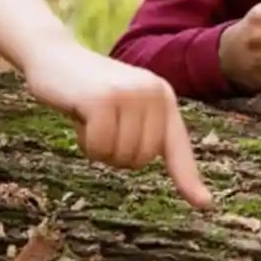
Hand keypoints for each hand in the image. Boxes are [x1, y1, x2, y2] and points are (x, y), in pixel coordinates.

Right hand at [23, 42, 212, 209]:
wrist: (55, 55)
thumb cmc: (89, 90)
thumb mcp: (125, 106)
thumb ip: (143, 128)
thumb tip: (149, 158)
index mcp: (163, 96)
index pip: (178, 146)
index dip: (188, 179)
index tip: (206, 205)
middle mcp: (153, 92)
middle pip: (141, 159)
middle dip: (115, 153)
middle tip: (100, 124)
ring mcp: (129, 94)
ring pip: (119, 155)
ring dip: (97, 147)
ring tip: (90, 116)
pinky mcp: (104, 99)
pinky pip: (98, 147)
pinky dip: (84, 141)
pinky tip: (78, 115)